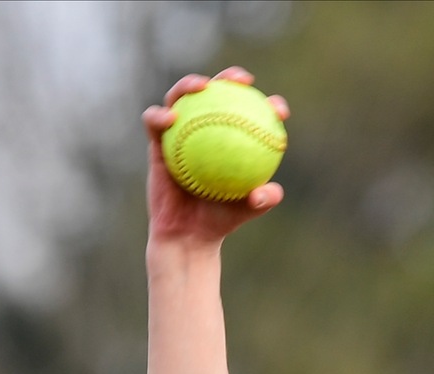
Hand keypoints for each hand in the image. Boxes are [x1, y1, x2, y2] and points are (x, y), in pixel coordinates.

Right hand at [144, 67, 289, 246]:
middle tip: (241, 79)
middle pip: (216, 94)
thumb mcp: (248, 210)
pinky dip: (160, 116)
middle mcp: (206, 132)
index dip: (267, 105)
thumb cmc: (221, 220)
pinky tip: (171, 118)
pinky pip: (155, 122)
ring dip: (189, 84)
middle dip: (229, 78)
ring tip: (201, 86)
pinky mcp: (156, 141)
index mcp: (232, 141)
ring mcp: (180, 133)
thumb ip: (264, 199)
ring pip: (181, 98)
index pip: (250, 115)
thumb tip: (270, 190)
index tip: (278, 109)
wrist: (188, 234)